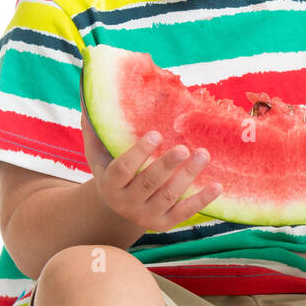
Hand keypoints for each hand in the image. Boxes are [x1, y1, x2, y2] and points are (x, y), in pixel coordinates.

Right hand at [80, 91, 222, 231]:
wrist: (118, 207)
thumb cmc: (111, 167)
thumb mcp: (98, 151)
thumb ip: (95, 123)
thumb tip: (87, 82)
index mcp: (109, 183)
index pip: (122, 169)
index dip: (139, 152)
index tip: (156, 134)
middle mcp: (125, 203)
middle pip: (148, 183)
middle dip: (167, 165)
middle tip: (185, 147)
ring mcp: (146, 216)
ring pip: (169, 196)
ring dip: (188, 176)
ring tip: (204, 154)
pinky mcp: (165, 223)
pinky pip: (185, 213)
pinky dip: (202, 200)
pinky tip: (218, 185)